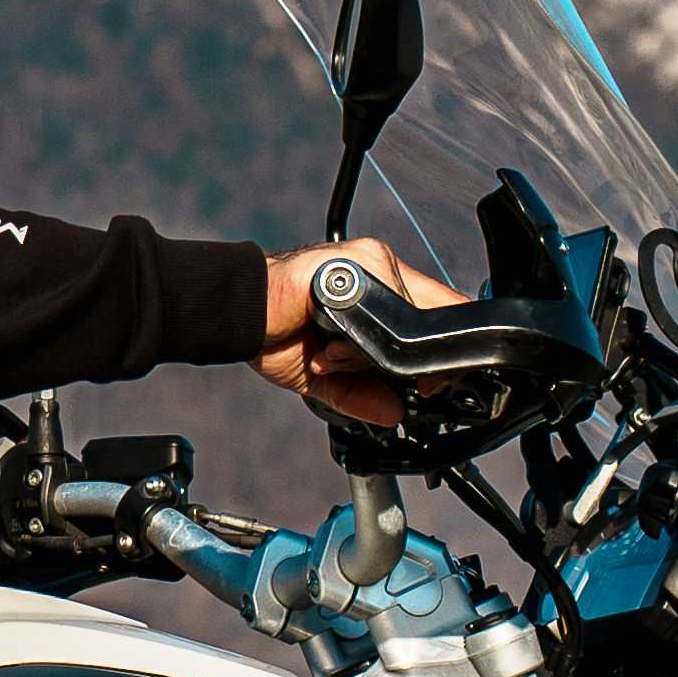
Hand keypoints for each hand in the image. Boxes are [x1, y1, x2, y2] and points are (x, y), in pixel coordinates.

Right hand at [253, 239, 449, 417]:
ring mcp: (369, 262)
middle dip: (401, 358)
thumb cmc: (276, 332)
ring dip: (366, 352)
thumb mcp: (328, 376)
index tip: (430, 382)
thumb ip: (361, 394)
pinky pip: (374, 312)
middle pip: (426, 317)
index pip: (433, 312)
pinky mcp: (351, 264)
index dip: (439, 352)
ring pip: (402, 318)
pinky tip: (325, 341)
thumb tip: (394, 414)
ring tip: (328, 352)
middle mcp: (380, 269)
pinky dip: (352, 340)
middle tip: (356, 369)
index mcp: (380, 289)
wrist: (238, 314)